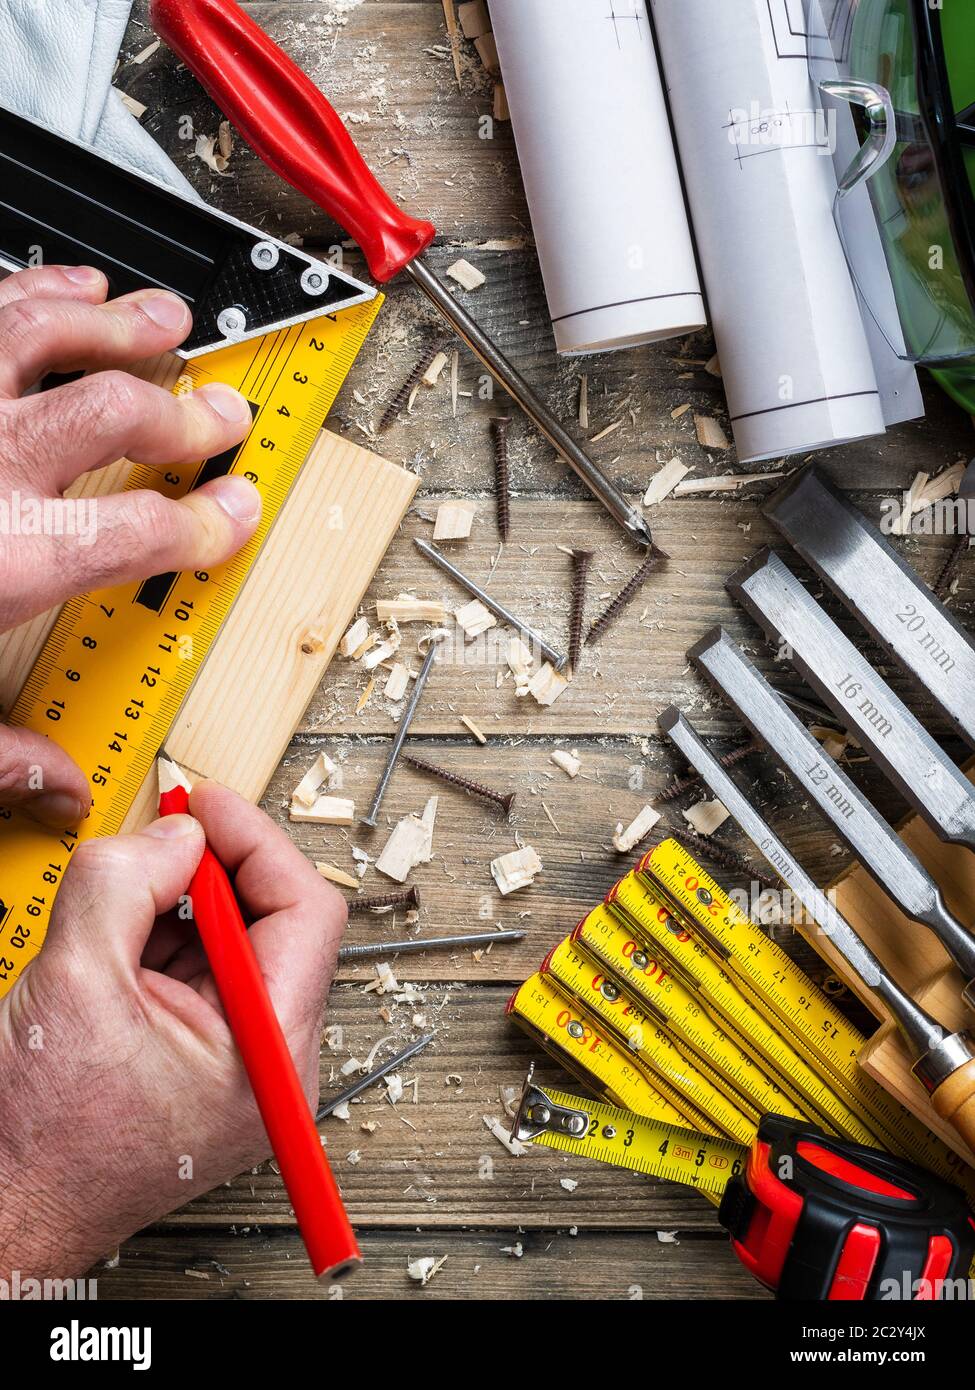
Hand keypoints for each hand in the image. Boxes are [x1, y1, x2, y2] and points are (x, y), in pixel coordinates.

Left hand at [0, 264, 260, 828]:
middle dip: (186, 409)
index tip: (234, 510)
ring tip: (159, 315)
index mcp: (5, 558)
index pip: (147, 528)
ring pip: (47, 331)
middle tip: (218, 411)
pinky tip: (55, 286)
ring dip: (117, 321)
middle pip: (116, 411)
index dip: (210, 519)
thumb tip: (51, 789)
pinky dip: (30, 289)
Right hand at [0, 781, 345, 1279]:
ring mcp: (244, 1066)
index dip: (256, 841)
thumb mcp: (75, 980)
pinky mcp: (210, 1065)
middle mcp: (274, 1061)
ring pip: (238, 944)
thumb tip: (173, 833)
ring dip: (185, 904)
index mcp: (271, 1050)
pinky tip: (121, 943)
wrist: (7, 1213)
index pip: (307, 909)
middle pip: (277, 922)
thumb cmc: (42, 1141)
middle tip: (164, 833)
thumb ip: (125, 883)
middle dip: (216, 870)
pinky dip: (166, 940)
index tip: (207, 805)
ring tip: (124, 900)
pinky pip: (206, 977)